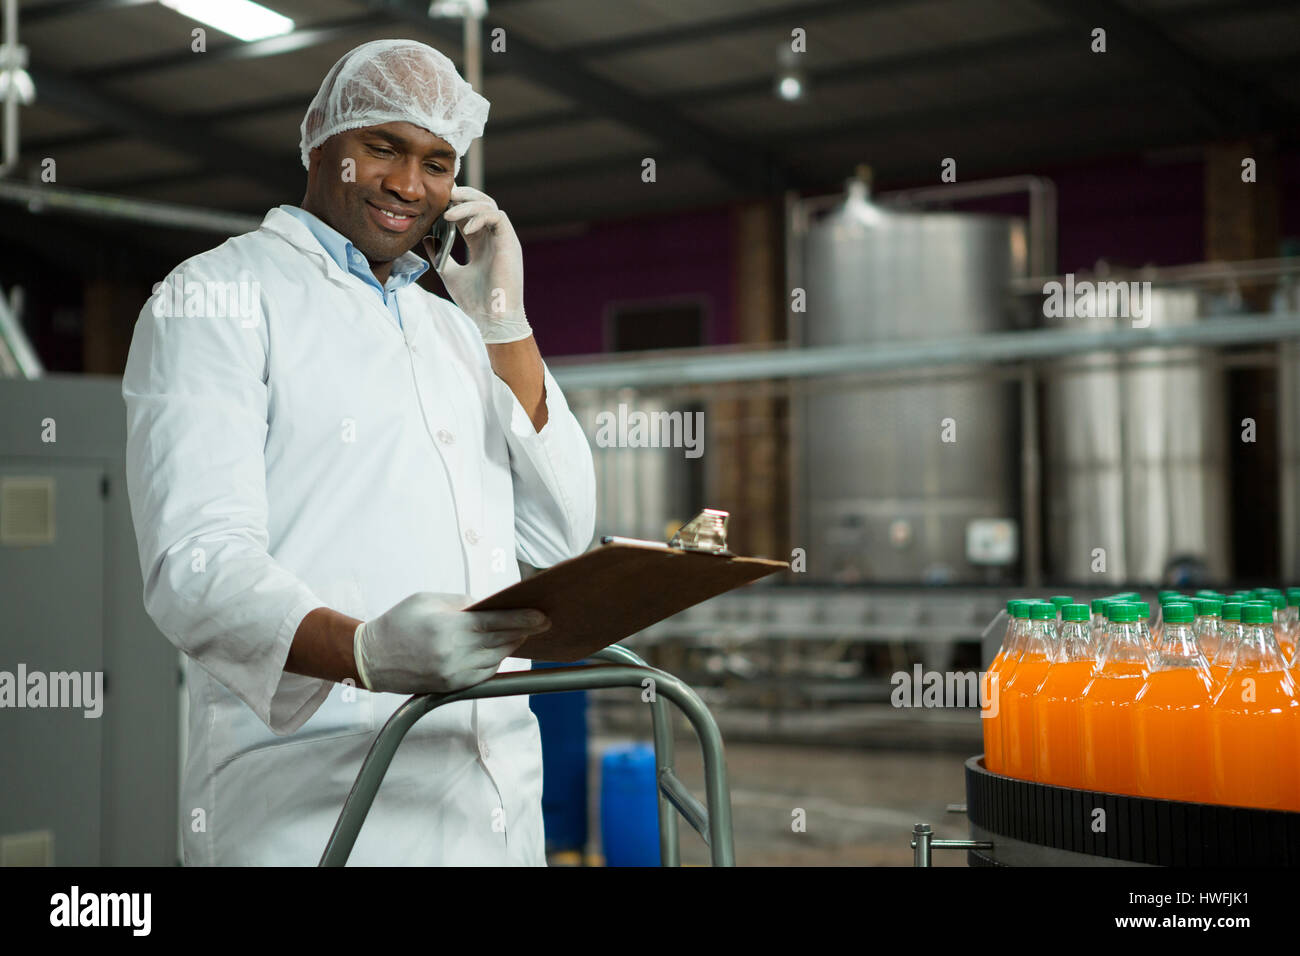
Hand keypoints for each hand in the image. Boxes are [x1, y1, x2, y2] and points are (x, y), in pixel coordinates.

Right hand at [352, 592, 549, 692]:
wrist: (372, 658)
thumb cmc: (400, 622)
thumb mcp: (428, 600)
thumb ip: (463, 602)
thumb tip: (492, 606)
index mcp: (449, 627)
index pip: (496, 623)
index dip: (523, 620)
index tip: (544, 617)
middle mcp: (454, 653)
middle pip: (501, 642)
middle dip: (523, 631)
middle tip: (541, 622)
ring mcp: (454, 673)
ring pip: (496, 659)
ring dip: (509, 645)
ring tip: (519, 633)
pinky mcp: (452, 686)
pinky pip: (484, 672)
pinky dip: (494, 659)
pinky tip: (497, 648)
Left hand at [426, 185, 532, 343]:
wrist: (493, 319)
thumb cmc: (476, 301)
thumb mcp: (450, 273)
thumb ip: (441, 255)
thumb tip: (428, 237)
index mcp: (481, 244)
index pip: (469, 214)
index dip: (455, 205)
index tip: (437, 204)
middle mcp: (493, 238)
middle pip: (482, 202)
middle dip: (464, 195)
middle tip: (446, 195)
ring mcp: (503, 239)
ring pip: (490, 206)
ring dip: (468, 205)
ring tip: (448, 214)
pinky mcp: (510, 243)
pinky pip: (497, 217)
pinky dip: (480, 217)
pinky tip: (466, 227)